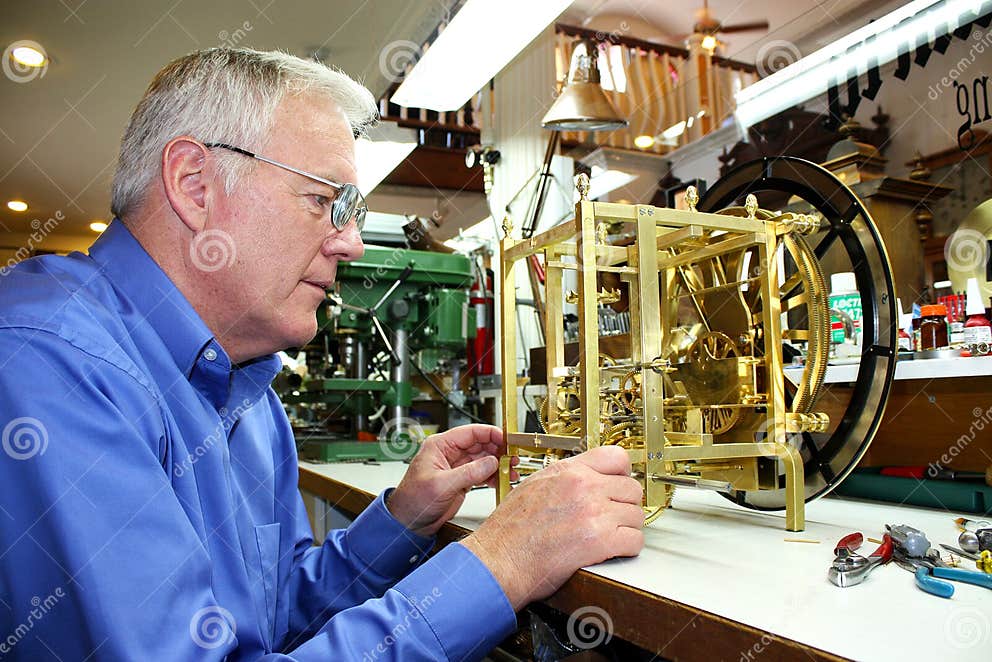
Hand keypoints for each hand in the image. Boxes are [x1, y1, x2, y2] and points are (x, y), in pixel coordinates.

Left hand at [387, 424, 519, 536]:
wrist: (408, 523)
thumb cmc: (413, 500)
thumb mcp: (442, 485)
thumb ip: (468, 473)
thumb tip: (491, 462)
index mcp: (440, 446)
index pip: (470, 432)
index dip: (490, 434)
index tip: (506, 439)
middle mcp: (449, 454)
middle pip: (480, 444)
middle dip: (499, 450)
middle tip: (514, 457)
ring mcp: (457, 467)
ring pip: (483, 459)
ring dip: (499, 464)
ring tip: (513, 470)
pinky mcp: (462, 481)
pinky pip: (482, 473)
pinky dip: (494, 476)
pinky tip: (503, 480)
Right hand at [460, 445, 643, 609]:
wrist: (499, 560)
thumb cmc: (509, 531)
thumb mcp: (533, 486)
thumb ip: (564, 478)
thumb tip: (586, 479)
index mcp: (568, 470)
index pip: (616, 457)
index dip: (623, 473)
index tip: (620, 485)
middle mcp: (584, 486)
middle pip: (632, 488)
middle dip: (625, 505)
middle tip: (613, 517)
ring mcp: (594, 512)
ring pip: (636, 516)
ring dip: (627, 528)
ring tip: (609, 536)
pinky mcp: (600, 541)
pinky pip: (635, 540)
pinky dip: (627, 548)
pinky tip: (611, 550)